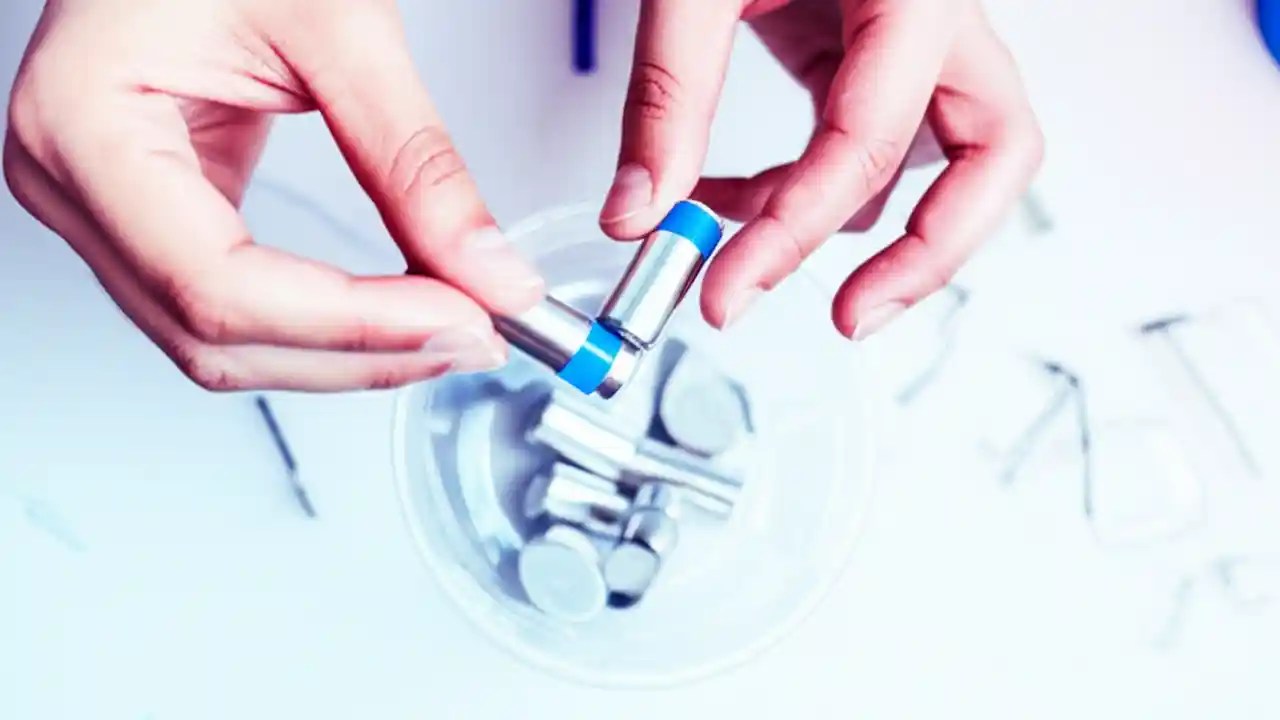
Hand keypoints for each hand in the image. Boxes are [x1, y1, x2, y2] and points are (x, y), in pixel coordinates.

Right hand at [3, 0, 544, 390]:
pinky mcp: (153, 215)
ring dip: (348, 355)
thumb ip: (414, 159)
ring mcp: (104, 208)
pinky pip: (235, 305)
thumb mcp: (337, 24)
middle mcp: (72, 182)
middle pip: (217, 334)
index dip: (351, 324)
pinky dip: (324, 323)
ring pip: (224, 342)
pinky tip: (397, 309)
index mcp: (84, 124)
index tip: (459, 317)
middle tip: (476, 334)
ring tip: (451, 327)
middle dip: (361, 353)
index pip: (217, 283)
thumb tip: (489, 271)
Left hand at [601, 0, 1042, 338]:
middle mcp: (936, 17)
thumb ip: (668, 95)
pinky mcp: (871, 52)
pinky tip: (734, 199)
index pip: (869, 141)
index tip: (726, 292)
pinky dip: (807, 187)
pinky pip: (869, 142)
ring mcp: (911, 38)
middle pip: (993, 156)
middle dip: (927, 252)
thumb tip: (638, 213)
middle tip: (849, 318)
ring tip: (754, 257)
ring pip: (941, 159)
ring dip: (855, 223)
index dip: (794, 234)